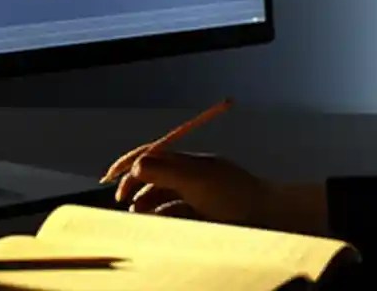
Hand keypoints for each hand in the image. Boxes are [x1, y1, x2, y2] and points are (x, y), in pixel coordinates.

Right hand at [111, 147, 328, 234]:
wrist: (265, 217)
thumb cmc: (235, 195)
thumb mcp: (198, 180)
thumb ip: (166, 171)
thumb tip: (136, 164)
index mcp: (188, 161)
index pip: (152, 154)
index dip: (130, 163)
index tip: (111, 176)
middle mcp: (188, 176)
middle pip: (152, 177)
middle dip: (134, 186)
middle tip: (121, 200)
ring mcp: (193, 196)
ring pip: (158, 198)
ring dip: (146, 203)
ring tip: (140, 214)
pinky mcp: (197, 216)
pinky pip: (170, 214)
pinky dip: (161, 217)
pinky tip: (160, 222)